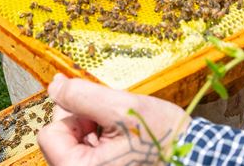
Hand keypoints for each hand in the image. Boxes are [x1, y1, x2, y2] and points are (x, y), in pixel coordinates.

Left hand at [38, 74, 190, 165]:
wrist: (193, 156)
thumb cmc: (161, 138)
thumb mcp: (121, 107)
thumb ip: (81, 95)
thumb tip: (54, 86)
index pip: (50, 134)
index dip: (74, 117)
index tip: (101, 118)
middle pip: (60, 140)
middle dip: (83, 124)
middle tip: (114, 126)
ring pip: (73, 145)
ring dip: (92, 133)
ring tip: (121, 136)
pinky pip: (86, 154)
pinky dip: (100, 143)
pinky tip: (122, 144)